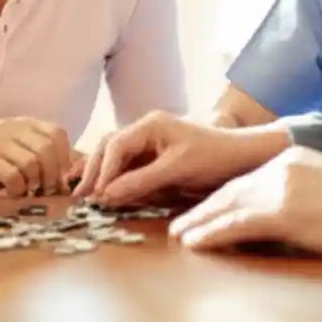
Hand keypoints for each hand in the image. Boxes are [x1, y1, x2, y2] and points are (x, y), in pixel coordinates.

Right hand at [0, 117, 71, 199]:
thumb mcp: (24, 159)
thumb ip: (48, 160)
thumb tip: (79, 173)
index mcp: (24, 123)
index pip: (57, 134)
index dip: (64, 158)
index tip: (61, 179)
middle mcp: (10, 126)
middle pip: (46, 149)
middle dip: (52, 174)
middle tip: (46, 190)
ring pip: (31, 162)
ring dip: (35, 183)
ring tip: (29, 191)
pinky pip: (12, 175)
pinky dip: (18, 189)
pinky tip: (13, 193)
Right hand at [72, 111, 291, 205]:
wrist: (241, 157)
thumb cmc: (213, 157)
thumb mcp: (177, 170)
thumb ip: (141, 181)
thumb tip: (106, 195)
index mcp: (150, 125)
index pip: (115, 145)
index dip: (103, 171)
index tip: (95, 194)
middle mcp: (145, 130)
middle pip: (108, 148)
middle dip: (92, 171)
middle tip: (79, 196)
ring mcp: (148, 143)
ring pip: (113, 156)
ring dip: (98, 174)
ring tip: (81, 193)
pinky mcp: (153, 158)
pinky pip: (126, 166)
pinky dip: (112, 178)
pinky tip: (99, 189)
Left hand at [168, 147, 321, 256]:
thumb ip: (300, 194)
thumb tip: (283, 217)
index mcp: (292, 158)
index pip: (248, 178)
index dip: (223, 195)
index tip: (207, 207)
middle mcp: (280, 168)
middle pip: (231, 189)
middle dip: (205, 207)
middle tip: (182, 222)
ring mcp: (279, 188)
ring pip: (227, 205)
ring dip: (200, 221)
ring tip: (181, 235)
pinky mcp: (281, 212)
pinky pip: (236, 224)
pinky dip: (212, 233)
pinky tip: (197, 242)